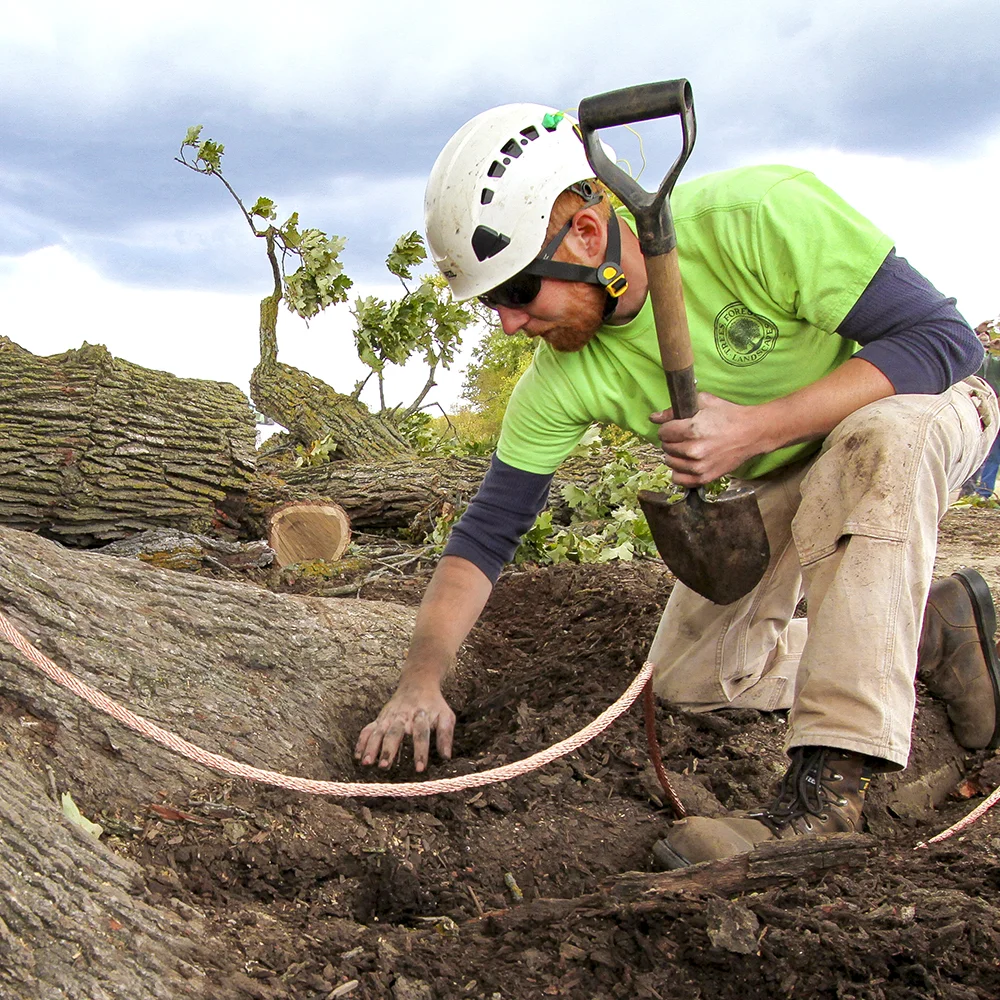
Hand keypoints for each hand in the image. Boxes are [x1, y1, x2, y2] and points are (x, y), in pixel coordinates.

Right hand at [354, 680, 455, 771]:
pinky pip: (368, 729)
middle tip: (385, 766)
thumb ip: (445, 735)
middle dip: (389, 749)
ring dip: (371, 747)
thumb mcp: (445, 716)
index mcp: (420, 716)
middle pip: (394, 733)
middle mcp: (402, 717)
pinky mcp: (380, 718)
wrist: (418, 682)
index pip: (421, 734)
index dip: (420, 752)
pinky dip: (361, 742)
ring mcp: (389, 717)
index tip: (419, 769)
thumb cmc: (434, 704)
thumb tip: (446, 757)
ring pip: (378, 732)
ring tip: (367, 763)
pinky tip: (357, 756)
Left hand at [649, 392, 763, 486]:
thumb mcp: (703, 403)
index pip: (664, 432)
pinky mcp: (705, 477)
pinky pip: (679, 479)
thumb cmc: (729, 415)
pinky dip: (679, 472)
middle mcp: (694, 450)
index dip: (669, 428)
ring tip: (687, 449)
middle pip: (666, 447)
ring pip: (670, 462)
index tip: (676, 427)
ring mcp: (699, 466)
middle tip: (684, 437)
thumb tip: (654, 417)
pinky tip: (686, 463)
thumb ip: (674, 411)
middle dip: (672, 440)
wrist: (752, 433)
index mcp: (692, 430)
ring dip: (675, 455)